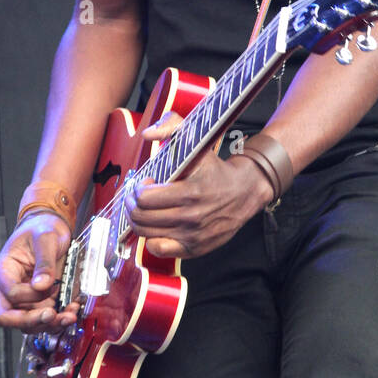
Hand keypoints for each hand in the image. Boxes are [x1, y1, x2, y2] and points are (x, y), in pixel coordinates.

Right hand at [0, 212, 79, 331]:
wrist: (50, 226)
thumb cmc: (41, 228)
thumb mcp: (45, 238)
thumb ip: (44, 261)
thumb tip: (42, 285)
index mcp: (3, 269)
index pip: (11, 293)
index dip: (32, 295)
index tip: (51, 285)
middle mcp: (8, 287)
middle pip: (9, 316)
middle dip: (31, 321)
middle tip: (51, 316)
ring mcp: (22, 297)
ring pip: (26, 323)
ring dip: (48, 324)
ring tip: (68, 316)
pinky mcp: (36, 302)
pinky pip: (42, 319)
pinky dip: (56, 320)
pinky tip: (70, 312)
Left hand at [128, 112, 275, 258]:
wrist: (245, 191)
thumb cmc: (216, 169)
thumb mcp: (198, 143)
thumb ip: (172, 128)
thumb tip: (148, 134)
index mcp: (190, 192)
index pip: (145, 198)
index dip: (138, 189)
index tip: (144, 182)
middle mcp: (191, 217)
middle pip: (142, 217)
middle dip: (132, 204)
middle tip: (136, 197)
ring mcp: (192, 235)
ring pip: (146, 234)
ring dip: (138, 220)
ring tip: (143, 209)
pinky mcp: (194, 248)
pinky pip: (159, 250)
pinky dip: (151, 239)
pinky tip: (155, 226)